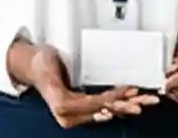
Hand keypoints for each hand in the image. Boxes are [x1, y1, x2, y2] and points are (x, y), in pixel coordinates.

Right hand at [8, 41, 159, 127]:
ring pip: (106, 110)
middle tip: (146, 101)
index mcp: (61, 105)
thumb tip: (66, 95)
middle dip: (126, 105)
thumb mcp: (47, 66)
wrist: (32, 65)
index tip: (129, 91)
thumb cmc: (41, 62)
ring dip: (126, 105)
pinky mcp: (81, 110)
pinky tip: (131, 102)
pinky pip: (102, 108)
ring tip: (145, 101)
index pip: (93, 102)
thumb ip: (56, 82)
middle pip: (103, 109)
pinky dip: (118, 104)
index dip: (112, 98)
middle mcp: (68, 114)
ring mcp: (75, 114)